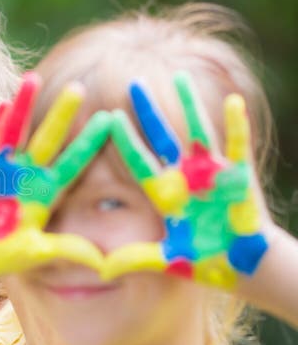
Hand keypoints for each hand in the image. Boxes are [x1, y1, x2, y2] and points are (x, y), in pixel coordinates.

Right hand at [0, 73, 110, 275]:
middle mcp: (23, 175)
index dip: (89, 144)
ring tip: (32, 78)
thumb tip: (100, 262)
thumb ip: (64, 252)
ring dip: (23, 106)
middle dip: (61, 115)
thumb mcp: (33, 254)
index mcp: (42, 193)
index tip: (110, 121)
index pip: (71, 165)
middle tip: (79, 88)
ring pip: (14, 131)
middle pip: (47, 140)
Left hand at [104, 72, 268, 288]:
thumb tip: (102, 268)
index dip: (123, 140)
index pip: (137, 160)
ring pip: (198, 130)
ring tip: (179, 76)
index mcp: (164, 193)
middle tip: (133, 83)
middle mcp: (185, 176)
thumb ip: (135, 259)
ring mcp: (212, 172)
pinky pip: (238, 145)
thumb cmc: (205, 262)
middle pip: (161, 136)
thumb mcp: (166, 260)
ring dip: (189, 103)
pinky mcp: (239, 175)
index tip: (105, 117)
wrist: (244, 267)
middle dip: (148, 111)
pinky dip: (236, 124)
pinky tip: (233, 100)